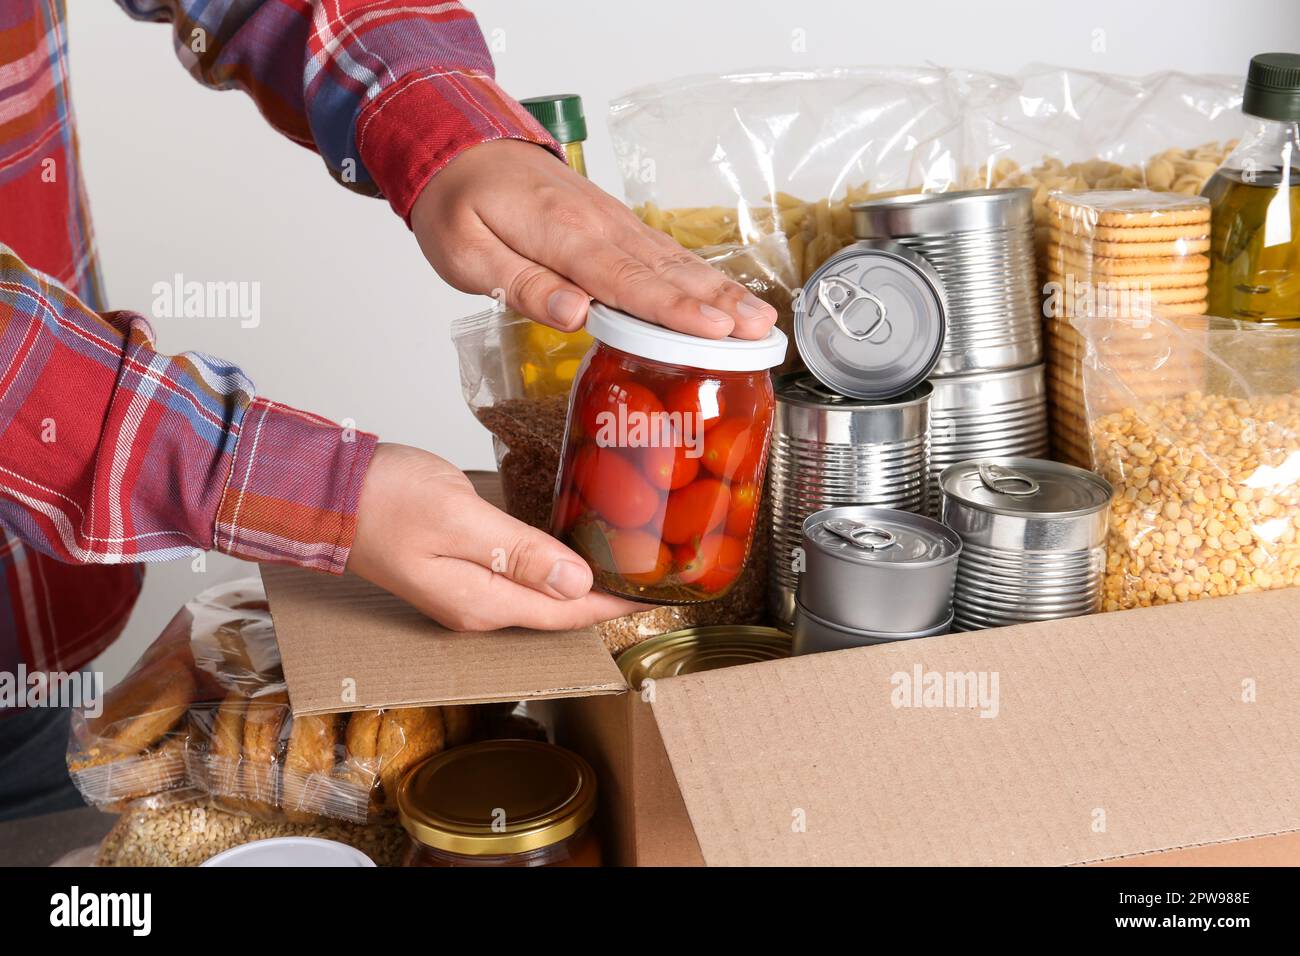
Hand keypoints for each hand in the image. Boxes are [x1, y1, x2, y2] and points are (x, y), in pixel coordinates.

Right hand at [347, 444, 642, 629]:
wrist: (320, 494)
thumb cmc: (382, 499)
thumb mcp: (459, 518)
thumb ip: (519, 553)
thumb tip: (577, 584)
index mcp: (483, 602)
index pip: (568, 613)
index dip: (616, 605)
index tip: (660, 595)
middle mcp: (477, 610)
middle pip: (558, 612)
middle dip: (606, 598)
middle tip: (653, 575)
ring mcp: (464, 595)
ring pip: (539, 597)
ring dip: (580, 584)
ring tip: (622, 564)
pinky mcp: (456, 573)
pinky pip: (518, 580)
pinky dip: (550, 569)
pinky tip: (567, 550)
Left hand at [411, 139, 778, 339]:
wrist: (458, 146)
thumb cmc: (458, 205)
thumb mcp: (467, 254)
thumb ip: (523, 285)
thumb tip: (577, 316)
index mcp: (560, 233)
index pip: (625, 279)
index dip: (672, 309)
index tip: (714, 331)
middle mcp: (597, 224)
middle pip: (665, 271)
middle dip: (717, 303)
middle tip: (761, 332)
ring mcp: (611, 221)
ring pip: (673, 261)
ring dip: (720, 291)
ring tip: (761, 320)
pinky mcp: (615, 225)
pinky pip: (662, 254)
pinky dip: (699, 276)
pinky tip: (726, 299)